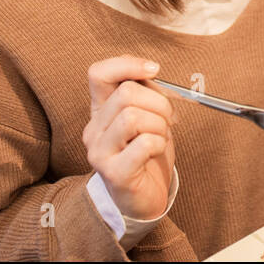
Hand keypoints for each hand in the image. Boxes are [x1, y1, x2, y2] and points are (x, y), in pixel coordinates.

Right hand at [83, 55, 175, 220]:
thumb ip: (145, 92)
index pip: (98, 73)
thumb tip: (152, 71)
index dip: (128, 64)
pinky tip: (157, 151)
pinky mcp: (114, 172)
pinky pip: (144, 143)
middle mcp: (94, 129)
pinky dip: (160, 143)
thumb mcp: (147, 116)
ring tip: (161, 136)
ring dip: (160, 124)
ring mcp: (100, 152)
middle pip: (126, 93)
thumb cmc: (147, 154)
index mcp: (100, 110)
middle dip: (159, 102)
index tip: (154, 70)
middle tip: (169, 118)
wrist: (142, 199)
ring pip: (133, 116)